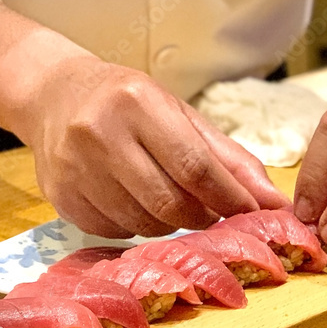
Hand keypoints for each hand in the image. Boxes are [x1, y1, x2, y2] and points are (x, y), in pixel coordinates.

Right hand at [21, 56, 290, 237]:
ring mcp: (74, 168)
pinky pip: (115, 231)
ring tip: (172, 202)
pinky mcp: (60, 197)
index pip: (194, 166)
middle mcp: (99, 133)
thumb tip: (272, 201)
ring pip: (143, 223)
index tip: (251, 214)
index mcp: (136, 102)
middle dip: (201, 217)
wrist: (55, 96)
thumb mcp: (179, 115)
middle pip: (169, 202)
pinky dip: (136, 226)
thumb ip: (228, 158)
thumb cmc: (127, 103)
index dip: (229, 198)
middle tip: (211, 212)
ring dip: (170, 224)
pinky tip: (135, 202)